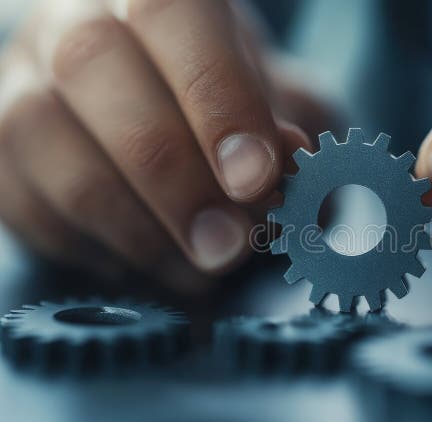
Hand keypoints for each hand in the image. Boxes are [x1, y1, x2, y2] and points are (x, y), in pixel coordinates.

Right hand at [0, 0, 329, 291]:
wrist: (166, 102)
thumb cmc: (230, 98)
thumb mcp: (279, 97)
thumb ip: (287, 122)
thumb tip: (286, 159)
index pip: (170, 17)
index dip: (216, 99)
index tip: (256, 180)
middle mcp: (73, 16)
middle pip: (92, 68)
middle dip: (171, 177)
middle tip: (228, 246)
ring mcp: (20, 77)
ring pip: (42, 136)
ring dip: (131, 223)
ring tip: (201, 268)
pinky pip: (21, 198)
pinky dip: (92, 245)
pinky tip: (152, 262)